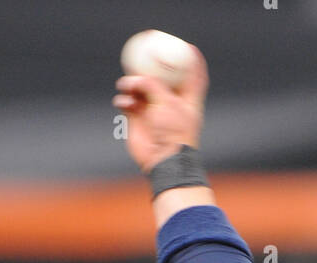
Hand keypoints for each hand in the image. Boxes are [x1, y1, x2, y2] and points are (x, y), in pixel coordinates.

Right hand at [112, 45, 208, 173]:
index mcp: (187, 101)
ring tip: (127, 85)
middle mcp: (170, 104)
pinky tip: (123, 101)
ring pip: (140, 88)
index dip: (192, 62)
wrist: (162, 161)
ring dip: (132, 83)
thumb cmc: (173, 134)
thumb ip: (153, 84)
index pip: (193, 78)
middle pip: (161, 78)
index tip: (189, 47)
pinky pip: (127, 102)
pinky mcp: (137, 120)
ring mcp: (153, 112)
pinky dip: (124, 99)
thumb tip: (138, 76)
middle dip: (151, 66)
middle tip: (143, 52)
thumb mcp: (167, 102)